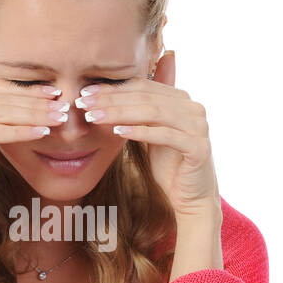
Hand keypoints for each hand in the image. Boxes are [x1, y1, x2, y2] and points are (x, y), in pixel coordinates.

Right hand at [0, 54, 69, 215]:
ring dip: (33, 115)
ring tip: (58, 119)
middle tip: (62, 106)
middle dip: (35, 102)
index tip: (53, 93)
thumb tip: (16, 91)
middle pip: (0, 98)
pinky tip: (42, 133)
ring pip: (1, 113)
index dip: (26, 89)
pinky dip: (21, 132)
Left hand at [76, 50, 220, 220]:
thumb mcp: (149, 132)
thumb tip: (106, 91)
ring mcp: (199, 127)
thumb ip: (137, 111)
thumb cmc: (167, 163)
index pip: (142, 86)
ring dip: (120, 113)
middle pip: (145, 97)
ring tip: (94, 117)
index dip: (113, 88)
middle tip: (83, 103)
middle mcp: (193, 108)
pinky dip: (141, 131)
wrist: (189, 196)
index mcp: (181, 99)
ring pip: (154, 113)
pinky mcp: (199, 148)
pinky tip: (118, 132)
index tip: (85, 93)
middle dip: (111, 99)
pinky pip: (166, 136)